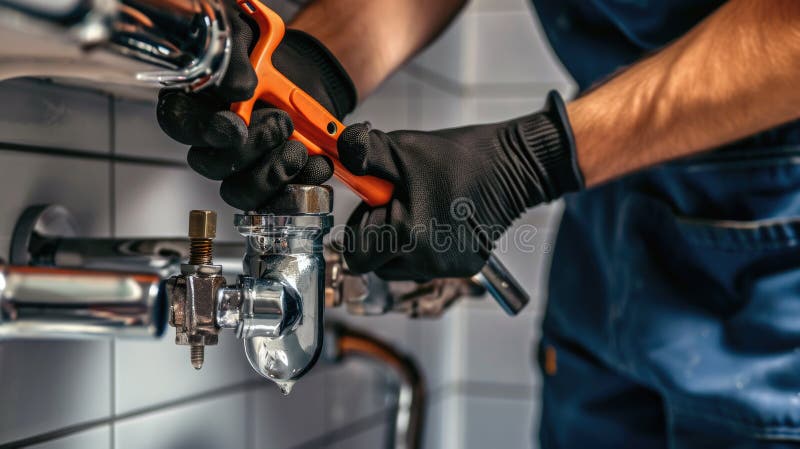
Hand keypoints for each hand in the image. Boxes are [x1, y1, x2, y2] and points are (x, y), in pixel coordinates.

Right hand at [156, 1, 356, 209]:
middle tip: (281, 124)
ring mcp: (238, 167)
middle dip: (251, 149)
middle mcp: (209, 140)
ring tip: (300, 151)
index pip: (178, 123)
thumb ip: (238, 60)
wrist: (303, 77)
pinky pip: (275, 202)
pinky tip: (316, 166)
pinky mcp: (269, 183)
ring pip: (240, 191)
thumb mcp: (249, 42)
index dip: (202, 130)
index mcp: (193, 102)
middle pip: (210, 164)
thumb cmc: (266, 58)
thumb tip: (240, 86)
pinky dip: (299, 188)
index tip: (235, 127)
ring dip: (273, 175)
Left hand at [337, 92, 583, 279]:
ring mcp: (447, 270)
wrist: (511, 168)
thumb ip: (362, 154)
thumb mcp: (402, 148)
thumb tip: (334, 152)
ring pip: (399, 268)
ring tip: (420, 210)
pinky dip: (424, 247)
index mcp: (406, 237)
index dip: (360, 228)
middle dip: (378, 237)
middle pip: (376, 264)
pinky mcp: (463, 269)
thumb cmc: (455, 157)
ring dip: (399, 244)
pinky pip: (425, 266)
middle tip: (398, 204)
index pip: (356, 256)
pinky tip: (439, 220)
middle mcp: (427, 263)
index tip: (378, 204)